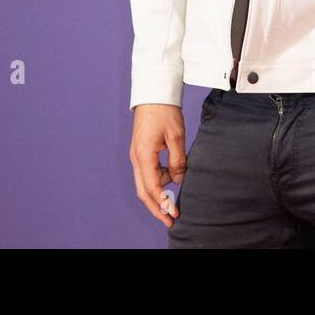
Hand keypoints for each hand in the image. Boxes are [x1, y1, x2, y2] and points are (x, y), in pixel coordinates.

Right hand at [129, 103, 185, 226]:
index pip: (152, 188)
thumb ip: (177, 160)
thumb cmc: (164, 111)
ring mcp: (137, 155)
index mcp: (143, 156)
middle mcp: (136, 158)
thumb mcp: (176, 136)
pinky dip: (159, 179)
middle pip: (143, 192)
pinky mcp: (141, 151)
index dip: (163, 203)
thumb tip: (178, 180)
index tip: (174, 214)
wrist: (154, 93)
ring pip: (145, 183)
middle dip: (156, 208)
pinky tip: (172, 177)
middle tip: (170, 220)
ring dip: (159, 191)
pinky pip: (148, 172)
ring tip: (176, 194)